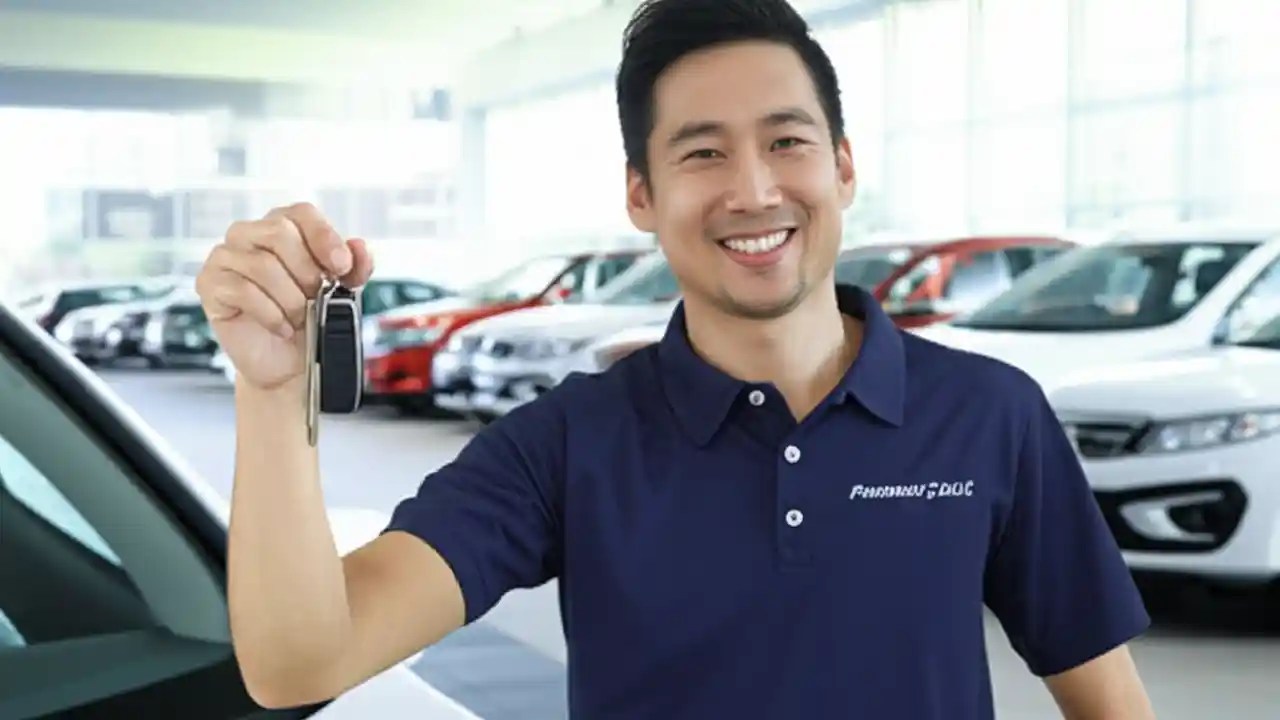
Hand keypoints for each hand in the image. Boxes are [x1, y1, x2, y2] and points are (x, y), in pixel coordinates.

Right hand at [195, 203, 373, 390]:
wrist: (288, 362)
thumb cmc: (311, 319)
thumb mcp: (343, 291)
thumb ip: (356, 267)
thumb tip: (360, 247)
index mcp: (283, 227)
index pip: (302, 213)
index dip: (324, 237)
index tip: (341, 267)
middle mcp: (250, 234)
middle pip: (280, 232)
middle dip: (306, 272)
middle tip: (315, 297)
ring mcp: (225, 257)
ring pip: (262, 265)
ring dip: (290, 298)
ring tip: (298, 316)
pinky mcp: (210, 284)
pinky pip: (242, 290)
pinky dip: (270, 313)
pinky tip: (281, 326)